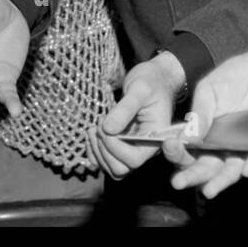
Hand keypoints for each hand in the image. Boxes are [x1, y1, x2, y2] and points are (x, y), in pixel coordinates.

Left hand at [91, 51, 184, 179]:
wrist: (155, 77)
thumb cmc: (152, 80)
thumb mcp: (140, 89)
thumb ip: (126, 108)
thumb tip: (108, 129)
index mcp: (156, 137)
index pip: (134, 159)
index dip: (115, 148)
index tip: (104, 126)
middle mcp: (146, 148)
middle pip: (121, 169)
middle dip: (104, 150)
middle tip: (98, 126)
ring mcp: (134, 148)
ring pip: (112, 168)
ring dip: (97, 152)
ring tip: (93, 128)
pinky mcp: (123, 145)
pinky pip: (106, 161)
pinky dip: (95, 152)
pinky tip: (91, 134)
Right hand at [165, 41, 247, 198]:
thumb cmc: (234, 77)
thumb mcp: (210, 90)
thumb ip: (200, 112)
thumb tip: (186, 136)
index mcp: (204, 135)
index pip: (187, 152)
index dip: (176, 153)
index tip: (169, 147)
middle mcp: (222, 146)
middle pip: (206, 168)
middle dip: (192, 176)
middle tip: (178, 182)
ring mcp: (243, 146)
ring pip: (231, 170)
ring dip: (221, 181)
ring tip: (209, 190)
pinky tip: (246, 170)